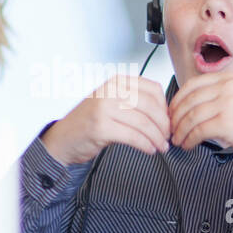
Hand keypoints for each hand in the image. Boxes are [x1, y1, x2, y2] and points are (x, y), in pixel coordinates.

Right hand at [41, 75, 170, 164]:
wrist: (63, 138)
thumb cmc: (89, 122)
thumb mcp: (112, 103)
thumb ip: (135, 103)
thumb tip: (165, 114)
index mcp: (116, 82)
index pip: (153, 89)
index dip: (165, 108)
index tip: (168, 121)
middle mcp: (110, 90)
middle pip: (151, 106)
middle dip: (163, 125)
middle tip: (167, 137)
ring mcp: (103, 108)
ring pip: (143, 122)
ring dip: (156, 137)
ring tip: (161, 146)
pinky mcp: (100, 127)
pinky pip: (133, 136)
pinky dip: (145, 145)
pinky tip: (149, 150)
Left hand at [168, 73, 232, 173]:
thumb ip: (219, 96)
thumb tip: (189, 106)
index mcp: (230, 78)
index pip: (192, 85)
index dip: (177, 100)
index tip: (172, 113)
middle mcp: (228, 87)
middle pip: (188, 100)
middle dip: (175, 117)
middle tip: (171, 130)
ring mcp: (227, 103)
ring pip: (191, 116)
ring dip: (180, 131)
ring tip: (178, 141)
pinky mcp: (226, 122)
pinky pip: (198, 131)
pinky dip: (189, 140)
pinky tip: (188, 145)